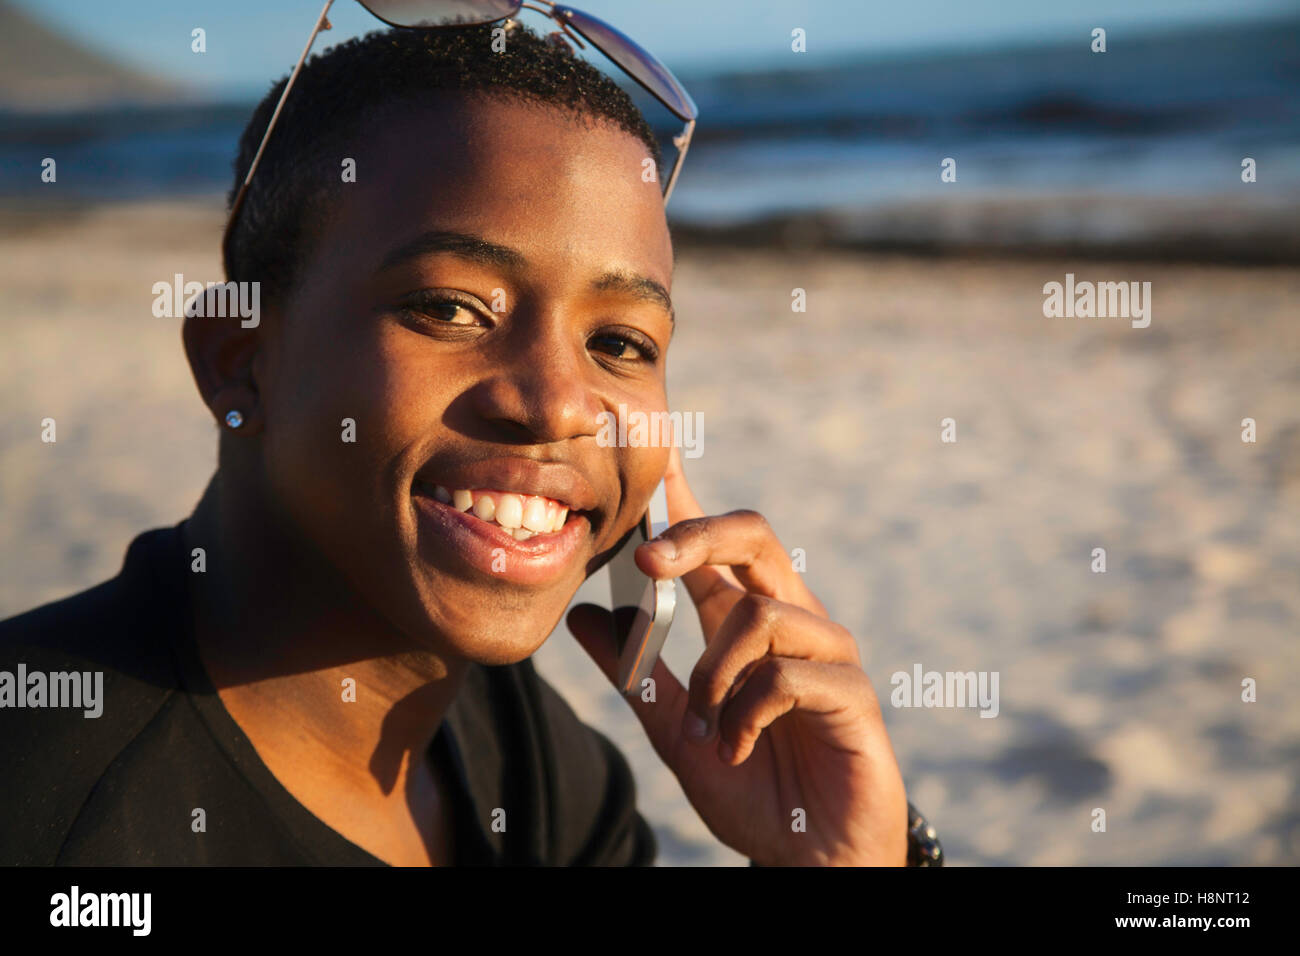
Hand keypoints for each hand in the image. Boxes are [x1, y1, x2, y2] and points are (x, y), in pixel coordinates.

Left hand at [567, 445, 908, 864]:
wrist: (811, 860)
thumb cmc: (752, 787)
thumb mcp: (676, 727)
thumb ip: (637, 672)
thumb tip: (584, 616)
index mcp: (746, 621)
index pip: (717, 542)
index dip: (687, 494)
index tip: (654, 450)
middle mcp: (791, 621)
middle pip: (753, 535)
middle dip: (695, 535)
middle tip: (646, 559)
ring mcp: (827, 654)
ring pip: (759, 612)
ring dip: (713, 672)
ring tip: (707, 724)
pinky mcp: (853, 693)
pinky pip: (787, 675)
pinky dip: (746, 713)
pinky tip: (737, 747)